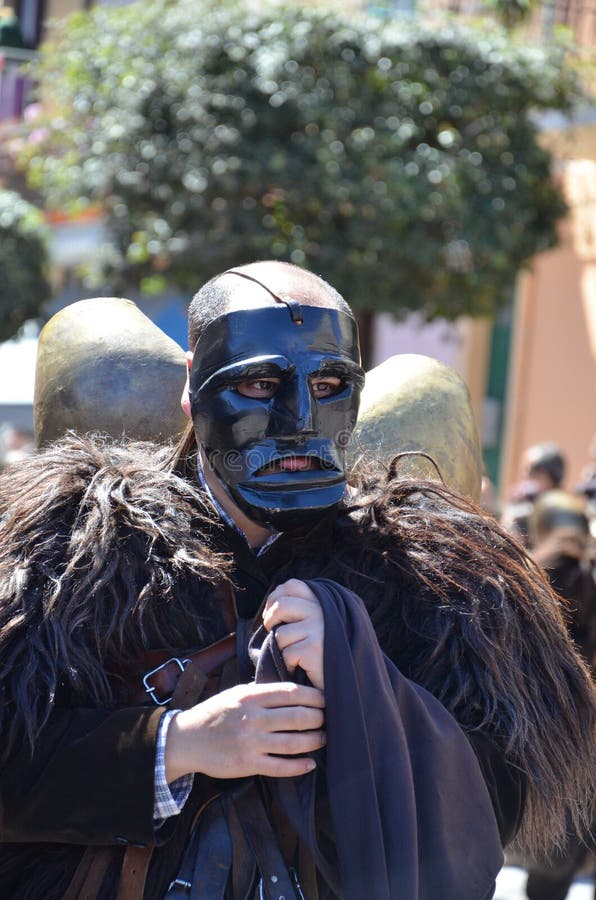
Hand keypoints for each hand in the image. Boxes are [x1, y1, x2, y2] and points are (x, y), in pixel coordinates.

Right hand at [165, 681, 324, 781]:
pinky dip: (299, 766)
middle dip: (318, 718)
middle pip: (298, 717)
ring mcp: (250, 742)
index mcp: (251, 696)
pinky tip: (310, 763)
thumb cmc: (216, 713)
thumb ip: (262, 692)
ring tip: (323, 738)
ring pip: (293, 743)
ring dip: (314, 741)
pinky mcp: (247, 764)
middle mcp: (253, 718)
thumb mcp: (237, 693)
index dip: (314, 696)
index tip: (325, 699)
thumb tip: (294, 692)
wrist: (188, 739)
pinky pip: (280, 767)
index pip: (291, 693)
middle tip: (327, 719)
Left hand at [263, 579, 324, 690]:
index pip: (293, 585)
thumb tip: (274, 602)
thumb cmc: (328, 655)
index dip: (276, 597)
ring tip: (298, 657)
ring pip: (280, 634)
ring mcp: (319, 628)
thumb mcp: (320, 625)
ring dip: (283, 649)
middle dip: (270, 620)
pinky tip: (303, 668)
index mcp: (325, 601)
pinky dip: (289, 664)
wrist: (348, 684)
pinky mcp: (314, 648)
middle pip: (281, 605)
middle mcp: (323, 611)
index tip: (273, 614)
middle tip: (273, 632)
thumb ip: (304, 609)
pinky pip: (286, 653)